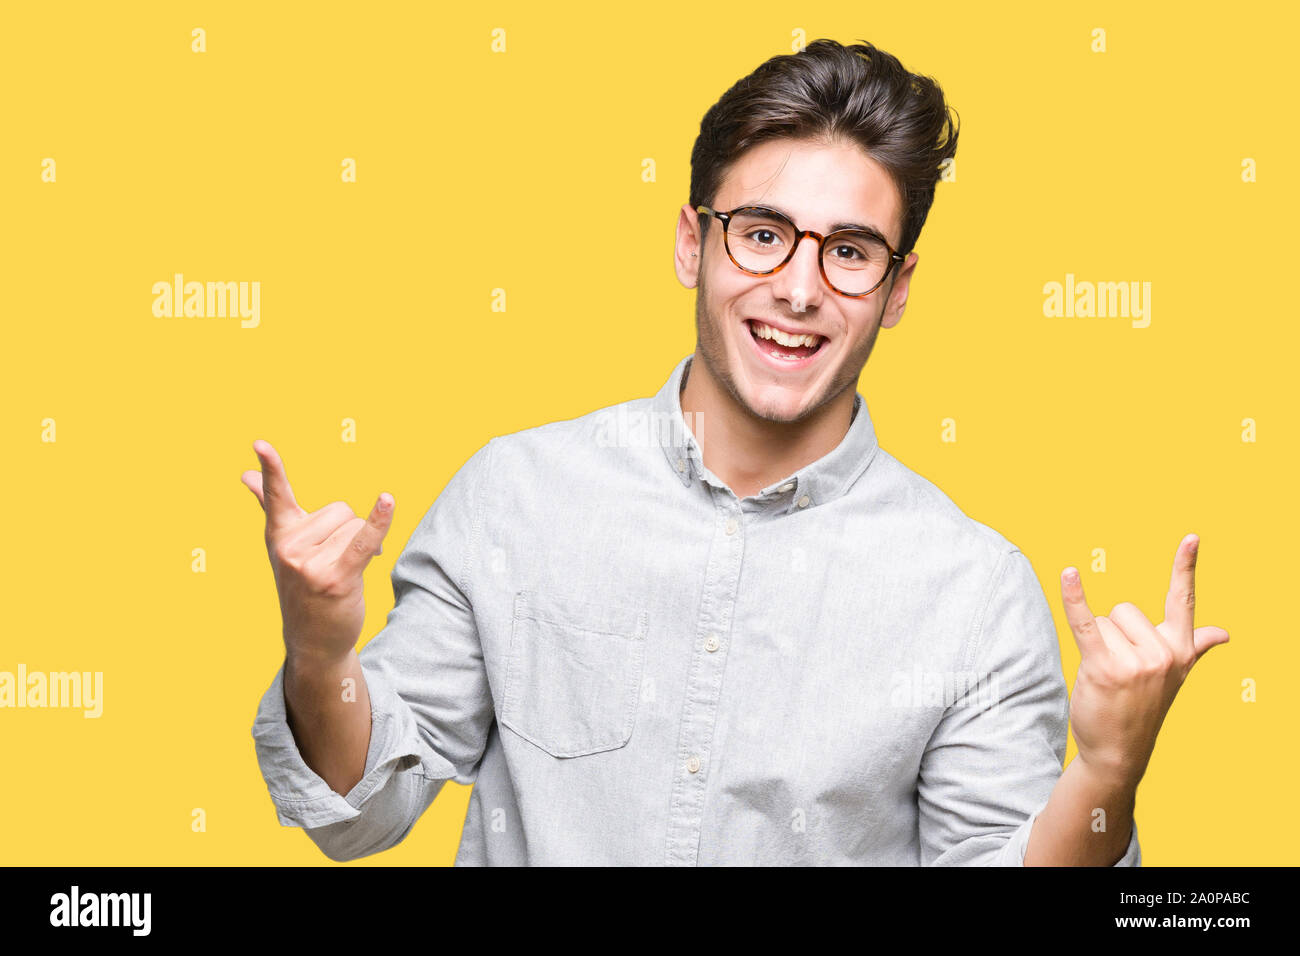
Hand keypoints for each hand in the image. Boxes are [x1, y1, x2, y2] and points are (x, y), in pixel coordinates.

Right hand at [241, 439, 394, 665]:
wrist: (313, 639)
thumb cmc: (302, 583)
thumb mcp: (284, 545)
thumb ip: (269, 506)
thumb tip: (244, 475)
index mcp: (279, 533)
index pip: (276, 494)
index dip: (271, 468)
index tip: (260, 443)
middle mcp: (290, 547)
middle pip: (340, 510)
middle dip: (347, 531)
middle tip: (334, 561)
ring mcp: (310, 564)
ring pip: (355, 527)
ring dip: (362, 546)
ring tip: (345, 572)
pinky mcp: (337, 577)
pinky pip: (363, 540)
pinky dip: (379, 521)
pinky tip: (388, 500)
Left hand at [1060, 533, 1229, 787]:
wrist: (1119, 751)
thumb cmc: (1143, 707)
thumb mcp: (1176, 676)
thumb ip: (1195, 648)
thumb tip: (1224, 634)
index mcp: (1181, 650)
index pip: (1183, 600)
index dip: (1185, 566)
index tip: (1192, 537)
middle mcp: (1163, 653)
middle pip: (1124, 611)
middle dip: (1115, 635)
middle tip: (1120, 672)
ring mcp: (1135, 662)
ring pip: (1102, 623)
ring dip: (1097, 646)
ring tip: (1107, 678)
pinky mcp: (1104, 667)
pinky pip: (1085, 622)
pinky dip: (1074, 597)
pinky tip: (1069, 573)